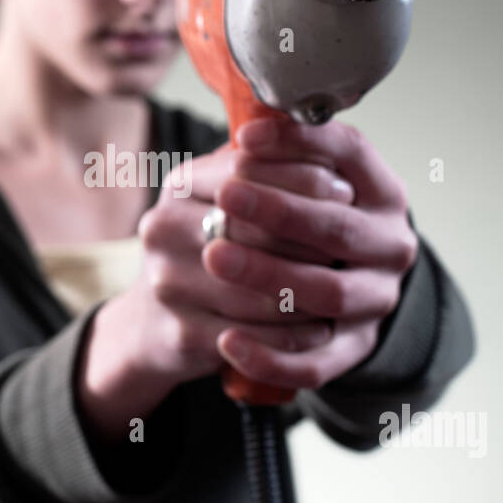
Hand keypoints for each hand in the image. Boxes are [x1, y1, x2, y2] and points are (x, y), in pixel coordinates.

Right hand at [76, 138, 359, 438]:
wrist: (150, 324)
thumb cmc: (203, 251)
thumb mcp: (221, 201)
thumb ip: (264, 172)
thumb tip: (329, 167)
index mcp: (181, 185)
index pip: (250, 168)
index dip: (305, 179)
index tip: (346, 191)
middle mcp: (165, 227)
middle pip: (259, 229)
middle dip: (314, 239)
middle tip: (352, 245)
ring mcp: (168, 282)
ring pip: (262, 288)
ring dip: (311, 291)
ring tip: (344, 288)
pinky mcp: (180, 332)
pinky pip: (256, 335)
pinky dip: (294, 334)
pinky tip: (321, 328)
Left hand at [206, 114, 418, 390]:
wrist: (337, 286)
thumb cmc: (306, 220)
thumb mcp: (306, 180)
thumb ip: (282, 158)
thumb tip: (245, 138)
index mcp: (382, 191)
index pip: (351, 153)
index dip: (300, 142)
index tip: (246, 137)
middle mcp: (390, 245)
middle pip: (338, 228)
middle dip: (279, 210)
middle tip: (225, 198)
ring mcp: (376, 300)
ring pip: (327, 293)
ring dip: (269, 274)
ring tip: (213, 256)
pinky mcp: (353, 349)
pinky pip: (316, 363)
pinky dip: (271, 355)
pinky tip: (227, 342)